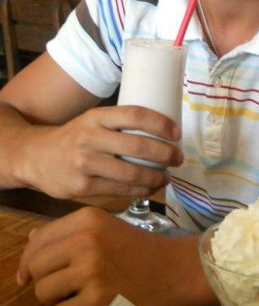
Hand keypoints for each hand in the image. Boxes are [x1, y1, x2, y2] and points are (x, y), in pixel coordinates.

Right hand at [17, 105, 183, 198]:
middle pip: (138, 146)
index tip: (177, 132)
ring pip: (131, 172)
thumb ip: (117, 125)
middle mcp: (90, 137)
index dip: (160, 123)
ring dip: (156, 177)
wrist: (33, 157)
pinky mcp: (81, 186)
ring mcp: (85, 163)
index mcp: (96, 117)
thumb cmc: (73, 138)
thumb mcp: (91, 121)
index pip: (135, 115)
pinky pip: (119, 190)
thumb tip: (160, 132)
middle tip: (178, 158)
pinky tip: (148, 188)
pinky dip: (139, 190)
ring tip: (166, 177)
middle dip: (165, 154)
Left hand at [17, 207, 213, 305]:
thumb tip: (31, 241)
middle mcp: (86, 240)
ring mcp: (91, 270)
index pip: (38, 239)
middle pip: (36, 266)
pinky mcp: (97, 300)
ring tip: (81, 295)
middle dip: (44, 279)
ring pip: (44, 292)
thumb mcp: (108, 228)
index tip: (28, 273)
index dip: (29, 259)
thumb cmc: (142, 249)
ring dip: (58, 299)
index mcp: (88, 218)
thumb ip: (72, 232)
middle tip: (63, 286)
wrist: (178, 270)